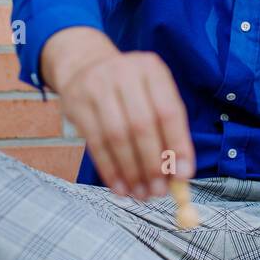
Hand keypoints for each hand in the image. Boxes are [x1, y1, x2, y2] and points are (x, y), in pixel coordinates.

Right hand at [55, 48, 195, 201]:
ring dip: (131, 171)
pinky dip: (110, 170)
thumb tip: (180, 175)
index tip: (183, 175)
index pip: (169, 112)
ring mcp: (97, 87)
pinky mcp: (76, 104)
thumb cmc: (131, 89)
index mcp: (152, 70)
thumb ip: (170, 131)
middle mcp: (124, 74)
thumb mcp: (154, 95)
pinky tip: (120, 187)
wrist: (86, 66)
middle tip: (159, 191)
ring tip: (141, 193)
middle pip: (141, 126)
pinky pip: (95, 143)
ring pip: (117, 137)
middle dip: (152, 165)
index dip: (177, 146)